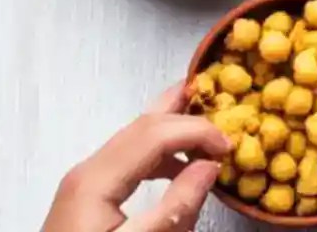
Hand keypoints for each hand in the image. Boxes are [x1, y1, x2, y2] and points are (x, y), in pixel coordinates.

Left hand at [42, 84, 231, 231]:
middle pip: (142, 125)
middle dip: (186, 115)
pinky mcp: (89, 194)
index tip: (230, 146)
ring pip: (135, 137)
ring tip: (210, 131)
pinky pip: (129, 158)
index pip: (154, 134)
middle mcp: (88, 170)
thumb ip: (178, 207)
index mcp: (96, 180)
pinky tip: (183, 166)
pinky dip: (161, 153)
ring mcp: (86, 180)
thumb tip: (210, 165)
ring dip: (175, 131)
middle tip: (226, 108)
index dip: (197, 131)